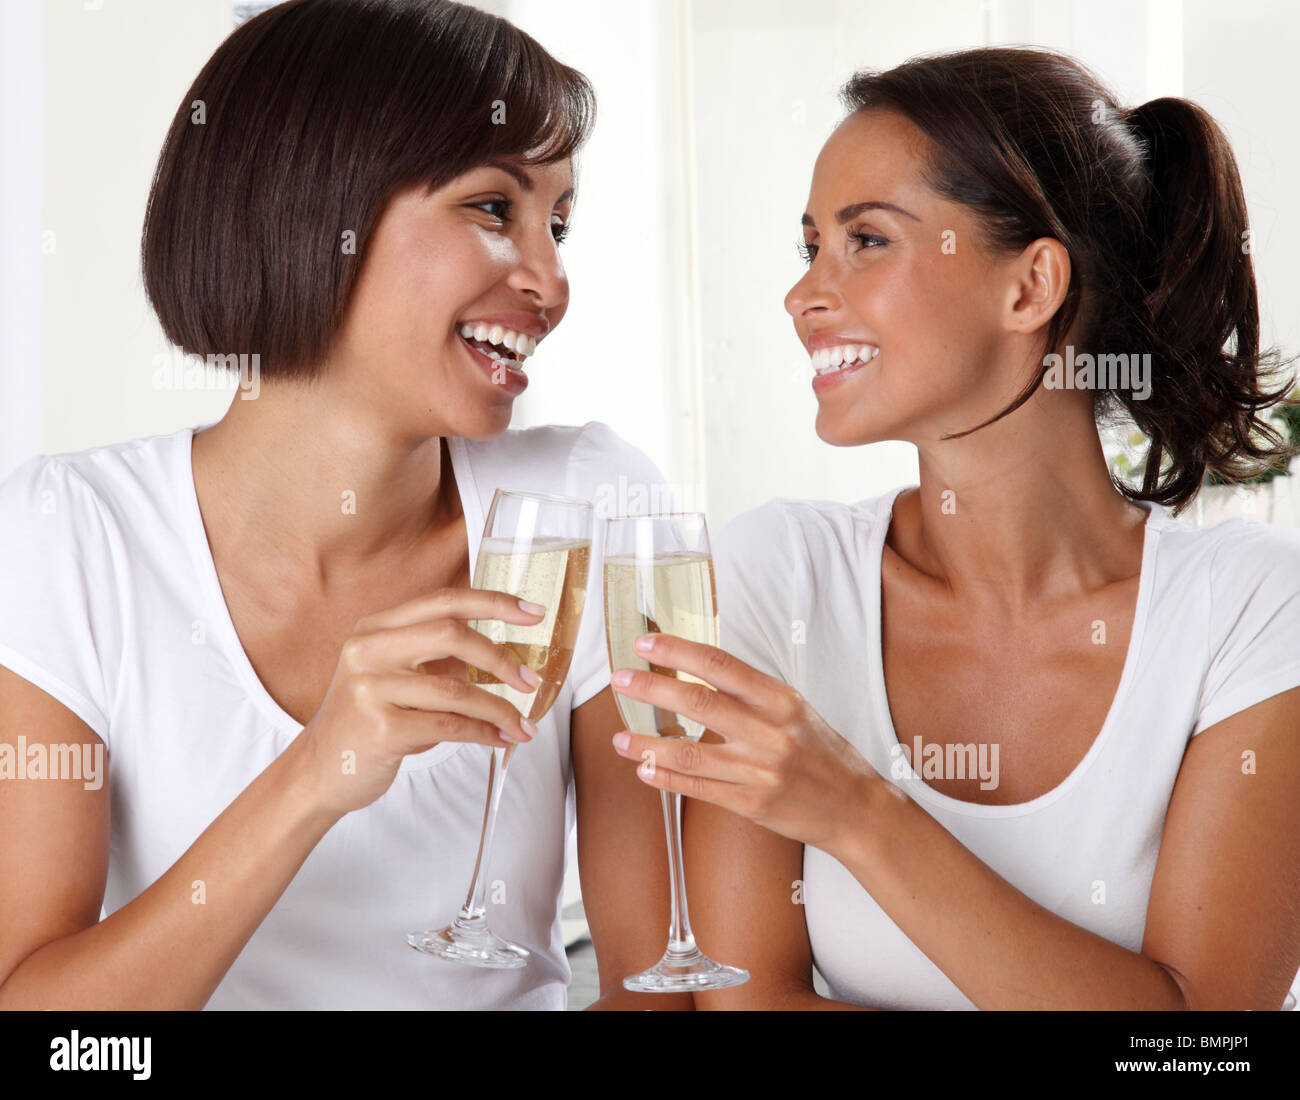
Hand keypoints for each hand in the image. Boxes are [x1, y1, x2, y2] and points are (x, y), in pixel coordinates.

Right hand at [290, 588, 545, 818]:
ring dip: (499, 709)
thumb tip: (507, 656)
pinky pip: (448, 726)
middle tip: (530, 680)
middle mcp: (368, 649)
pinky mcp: (379, 729)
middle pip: (451, 635)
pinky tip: (500, 739)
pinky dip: (483, 733)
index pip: (444, 602)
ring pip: (455, 689)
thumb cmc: (368, 721)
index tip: (533, 613)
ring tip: (522, 724)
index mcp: (375, 628)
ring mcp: (369, 688)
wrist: (319, 772)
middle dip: (500, 657)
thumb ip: (436, 657)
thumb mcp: (393, 675)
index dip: (493, 603)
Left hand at [608, 633, 875, 852]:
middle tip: (620, 680)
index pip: (721, 667)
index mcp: (779, 700)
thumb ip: (750, 694)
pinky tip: (644, 770)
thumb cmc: (820, 753)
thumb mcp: (794, 710)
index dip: (679, 652)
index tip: (646, 643)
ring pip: (689, 753)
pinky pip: (699, 788)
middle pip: (699, 703)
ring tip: (619, 739)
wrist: (855, 807)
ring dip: (647, 745)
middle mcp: (769, 732)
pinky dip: (667, 778)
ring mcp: (759, 770)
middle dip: (653, 689)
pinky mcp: (752, 803)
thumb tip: (697, 669)